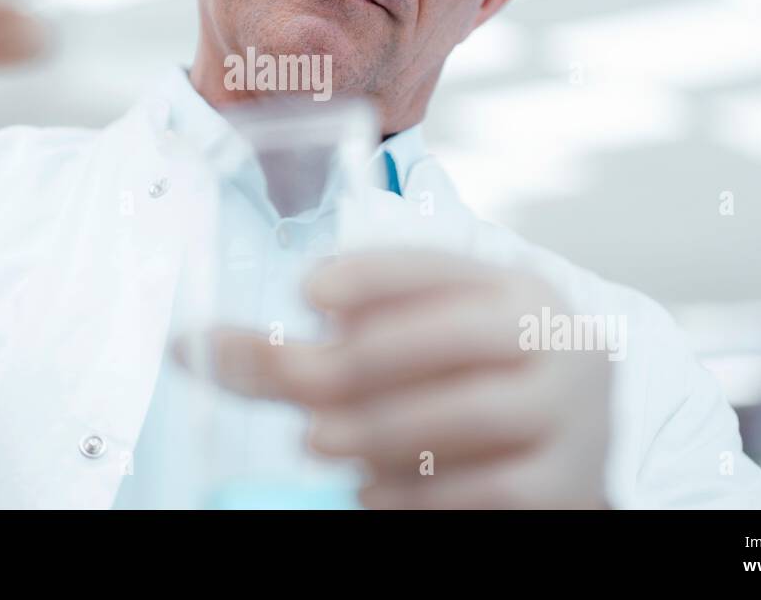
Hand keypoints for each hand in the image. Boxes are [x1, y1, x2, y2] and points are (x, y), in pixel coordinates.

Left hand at [203, 249, 612, 508]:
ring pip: (470, 412)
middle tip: (293, 383)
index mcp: (512, 290)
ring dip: (380, 427)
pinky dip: (417, 494)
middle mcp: (555, 339)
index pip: (441, 266)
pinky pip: (488, 490)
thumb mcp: (396, 365)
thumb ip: (303, 355)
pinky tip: (366, 494)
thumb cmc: (458, 404)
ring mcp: (572, 414)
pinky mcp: (567, 487)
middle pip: (453, 335)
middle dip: (362, 359)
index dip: (374, 274)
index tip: (308, 292)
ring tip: (316, 441)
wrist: (556, 479)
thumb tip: (188, 344)